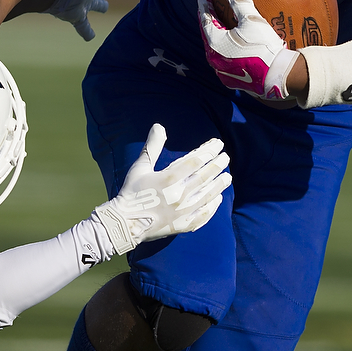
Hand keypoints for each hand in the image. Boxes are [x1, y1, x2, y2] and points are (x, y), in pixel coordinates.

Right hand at [90, 124, 230, 254]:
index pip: (196, 161)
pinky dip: (212, 206)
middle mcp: (179, 194)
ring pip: (207, 195)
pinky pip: (203, 215)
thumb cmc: (131, 193)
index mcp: (169, 178)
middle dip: (217, 165)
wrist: (124, 224)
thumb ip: (152, 146)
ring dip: (219, 185)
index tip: (218, 144)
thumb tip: (159, 125)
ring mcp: (182, 211)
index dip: (209, 151)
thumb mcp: (140, 167)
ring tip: (227, 176)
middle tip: (225, 157)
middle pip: (205, 176)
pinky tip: (217, 199)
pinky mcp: (183, 225)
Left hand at [197, 0, 299, 101]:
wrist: (278, 76)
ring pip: (214, 50)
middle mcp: (214, 59)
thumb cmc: (264, 46)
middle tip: (208, 8)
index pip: (205, 19)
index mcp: (215, 43)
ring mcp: (222, 72)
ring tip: (220, 28)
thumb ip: (238, 0)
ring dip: (216, 37)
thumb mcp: (252, 19)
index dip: (204, 5)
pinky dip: (225, 51)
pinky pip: (224, 61)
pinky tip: (232, 48)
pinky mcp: (231, 81)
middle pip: (207, 35)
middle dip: (208, 20)